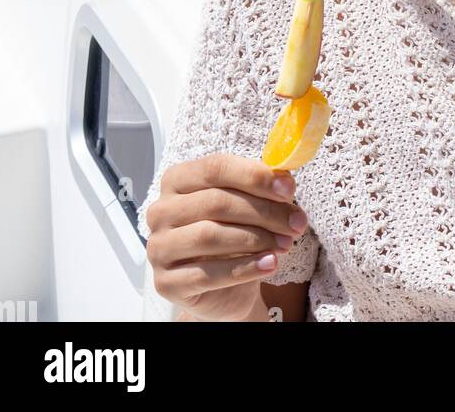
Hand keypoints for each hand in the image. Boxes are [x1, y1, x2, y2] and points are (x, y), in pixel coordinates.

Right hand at [144, 153, 306, 321]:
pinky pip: (208, 274)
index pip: (215, 168)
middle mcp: (161, 211)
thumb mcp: (245, 205)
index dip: (254, 176)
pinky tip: (270, 263)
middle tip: (296, 222)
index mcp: (177, 180)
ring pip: (211, 236)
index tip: (289, 189)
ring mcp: (158, 248)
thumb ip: (260, 188)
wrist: (224, 287)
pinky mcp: (166, 283)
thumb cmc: (232, 236)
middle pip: (216, 202)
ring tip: (286, 243)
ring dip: (257, 239)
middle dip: (264, 211)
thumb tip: (284, 181)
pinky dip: (246, 268)